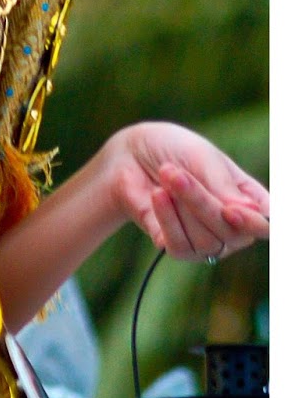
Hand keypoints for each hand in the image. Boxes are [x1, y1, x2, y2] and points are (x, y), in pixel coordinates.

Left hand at [106, 121, 269, 261]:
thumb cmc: (174, 150)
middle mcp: (233, 226)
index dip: (254, 224)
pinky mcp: (178, 248)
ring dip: (182, 205)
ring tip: (165, 175)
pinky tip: (157, 195)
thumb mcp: (201, 157)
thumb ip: (224, 185)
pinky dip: (167, 220)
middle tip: (176, 173)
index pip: (266, 224)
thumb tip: (253, 214)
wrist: (131, 154)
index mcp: (249, 200)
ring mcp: (207, 240)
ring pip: (206, 242)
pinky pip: (179, 247)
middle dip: (201, 201)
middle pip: (232, 233)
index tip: (233, 210)